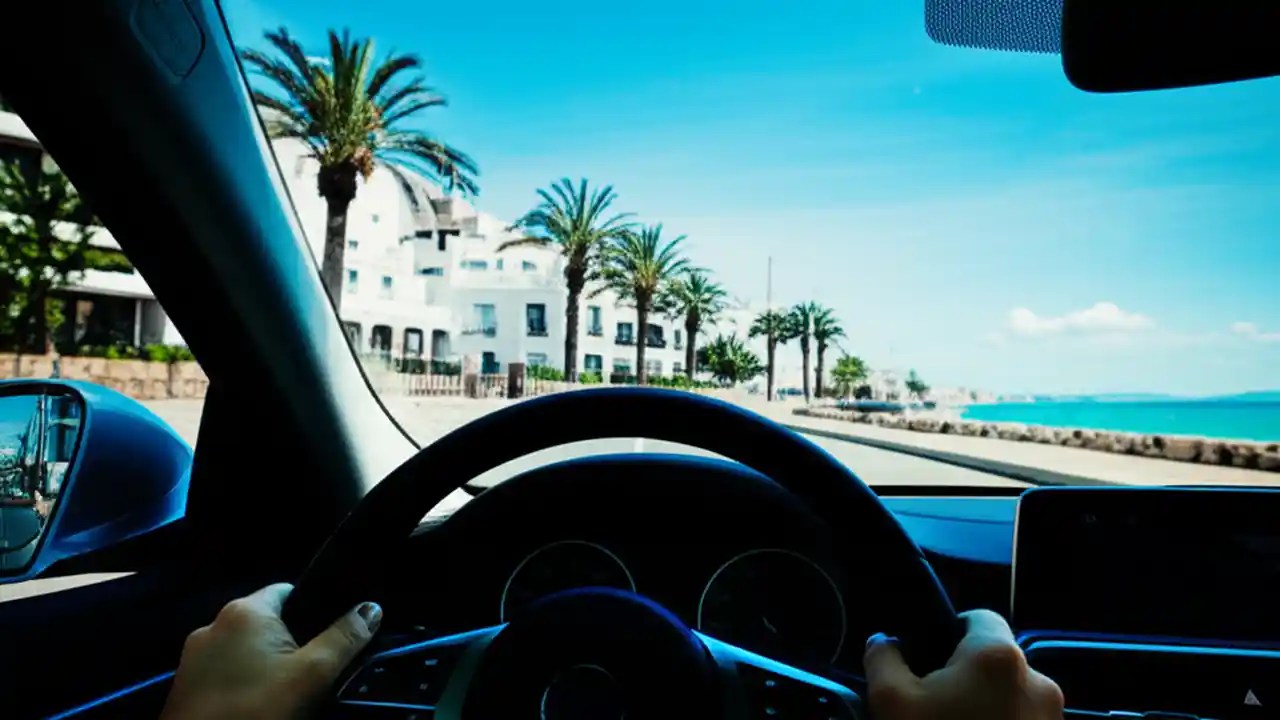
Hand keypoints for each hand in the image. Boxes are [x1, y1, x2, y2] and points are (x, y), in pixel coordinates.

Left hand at [161, 583, 381, 719]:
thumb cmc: (258, 709)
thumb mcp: (312, 676)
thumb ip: (345, 638)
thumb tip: (372, 607)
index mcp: (244, 611)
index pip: (288, 591)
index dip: (314, 611)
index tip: (330, 640)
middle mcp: (212, 624)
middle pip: (268, 623)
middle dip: (291, 644)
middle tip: (312, 672)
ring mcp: (194, 657)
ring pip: (244, 650)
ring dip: (265, 665)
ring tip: (285, 693)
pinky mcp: (185, 686)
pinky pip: (225, 671)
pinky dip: (243, 682)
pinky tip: (257, 704)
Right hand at [863, 610, 1063, 719]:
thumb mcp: (892, 703)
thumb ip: (883, 659)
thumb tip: (884, 642)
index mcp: (997, 656)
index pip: (979, 616)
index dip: (949, 630)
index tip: (927, 656)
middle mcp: (1037, 681)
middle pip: (994, 661)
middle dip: (964, 677)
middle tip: (932, 705)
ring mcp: (1051, 719)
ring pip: (1010, 696)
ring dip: (985, 707)